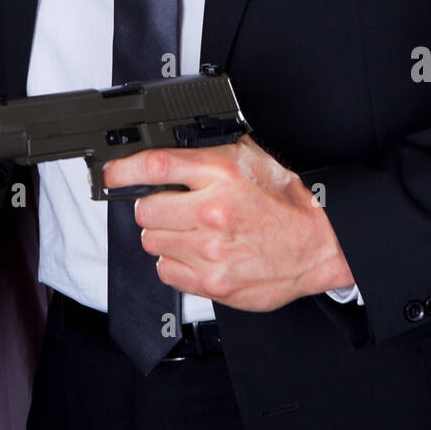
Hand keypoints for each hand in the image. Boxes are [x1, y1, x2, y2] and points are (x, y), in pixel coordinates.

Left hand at [102, 134, 355, 310]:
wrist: (317, 247)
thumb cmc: (287, 205)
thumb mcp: (253, 160)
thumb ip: (211, 154)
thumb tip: (172, 147)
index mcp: (222, 175)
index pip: (157, 166)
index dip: (124, 169)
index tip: (113, 174)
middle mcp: (212, 212)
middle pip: (146, 209)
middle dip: (153, 206)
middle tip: (171, 207)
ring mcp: (210, 251)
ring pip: (152, 242)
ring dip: (164, 236)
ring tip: (189, 232)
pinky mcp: (212, 282)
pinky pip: (166, 271)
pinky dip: (175, 263)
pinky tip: (196, 253)